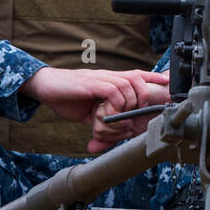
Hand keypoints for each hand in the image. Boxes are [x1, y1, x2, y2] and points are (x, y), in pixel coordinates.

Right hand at [20, 67, 168, 150]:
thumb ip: (101, 120)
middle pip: (137, 79)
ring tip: (119, 117)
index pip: (136, 74)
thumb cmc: (65, 97)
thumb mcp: (88, 111)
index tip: (167, 82)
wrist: (43, 86)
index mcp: (109, 80)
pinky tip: (108, 112)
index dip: (153, 77)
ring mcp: (100, 79)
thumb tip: (111, 134)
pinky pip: (113, 91)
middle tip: (136, 111)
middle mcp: (108, 76)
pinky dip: (115, 104)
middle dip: (143, 95)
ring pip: (128, 86)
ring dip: (128, 104)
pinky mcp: (92, 84)